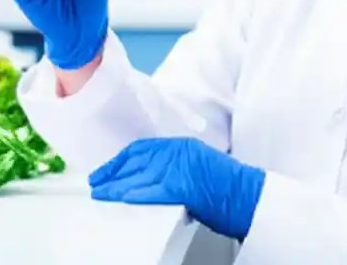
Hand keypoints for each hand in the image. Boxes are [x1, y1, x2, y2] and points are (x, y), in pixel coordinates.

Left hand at [89, 137, 265, 240]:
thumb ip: (174, 168)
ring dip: (116, 185)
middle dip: (112, 173)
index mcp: (181, 146)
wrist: (250, 199)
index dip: (120, 160)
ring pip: (138, 176)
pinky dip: (133, 193)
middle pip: (135, 161)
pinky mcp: (181, 186)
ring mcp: (179, 168)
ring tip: (100, 192)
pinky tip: (119, 197)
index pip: (141, 149)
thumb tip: (147, 180)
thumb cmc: (229, 189)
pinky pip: (149, 190)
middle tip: (96, 181)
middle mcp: (178, 153)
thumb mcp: (199, 168)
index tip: (106, 169)